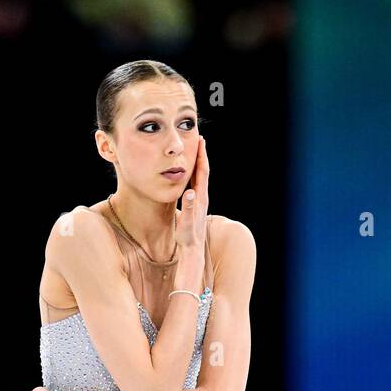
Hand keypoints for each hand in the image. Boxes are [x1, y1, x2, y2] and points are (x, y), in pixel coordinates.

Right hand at [175, 136, 207, 250]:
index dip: (201, 156)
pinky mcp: (196, 206)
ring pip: (199, 178)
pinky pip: (194, 186)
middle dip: (201, 155)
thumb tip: (189, 193)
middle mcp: (202, 198)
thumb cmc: (188, 238)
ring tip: (193, 153)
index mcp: (201, 198)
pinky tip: (188, 175)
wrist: (192, 251)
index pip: (202, 172)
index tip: (200, 141)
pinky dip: (192, 176)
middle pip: (203, 172)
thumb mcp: (187, 222)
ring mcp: (200, 202)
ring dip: (197, 164)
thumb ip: (189, 207)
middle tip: (198, 140)